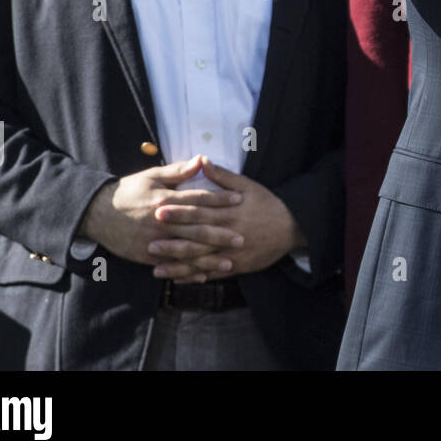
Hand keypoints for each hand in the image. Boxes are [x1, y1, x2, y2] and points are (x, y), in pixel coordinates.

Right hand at [79, 157, 243, 268]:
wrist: (96, 213)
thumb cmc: (128, 191)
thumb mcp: (152, 176)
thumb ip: (178, 171)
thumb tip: (202, 159)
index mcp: (165, 200)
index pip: (198, 198)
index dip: (220, 198)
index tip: (240, 199)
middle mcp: (161, 221)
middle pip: (196, 228)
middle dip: (220, 234)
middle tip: (242, 238)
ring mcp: (153, 240)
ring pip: (186, 251)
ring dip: (208, 258)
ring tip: (229, 261)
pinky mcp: (145, 255)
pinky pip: (171, 265)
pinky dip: (187, 271)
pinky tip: (203, 275)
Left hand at [149, 160, 305, 281]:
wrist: (292, 227)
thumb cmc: (267, 204)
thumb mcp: (248, 185)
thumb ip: (223, 176)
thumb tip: (202, 161)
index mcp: (229, 212)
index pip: (199, 211)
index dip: (178, 212)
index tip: (158, 210)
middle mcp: (229, 234)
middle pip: (197, 238)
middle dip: (172, 241)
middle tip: (149, 242)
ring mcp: (232, 253)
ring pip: (202, 260)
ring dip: (178, 265)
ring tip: (155, 268)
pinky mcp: (237, 267)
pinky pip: (212, 274)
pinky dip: (194, 277)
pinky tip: (177, 279)